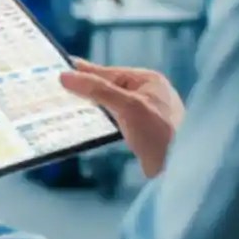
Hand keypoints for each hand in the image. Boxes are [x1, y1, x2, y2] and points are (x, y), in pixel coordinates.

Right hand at [60, 60, 183, 177]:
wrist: (182, 169)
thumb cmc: (161, 133)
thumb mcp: (128, 106)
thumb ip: (97, 89)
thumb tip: (66, 76)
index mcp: (148, 80)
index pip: (108, 72)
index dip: (83, 72)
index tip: (59, 69)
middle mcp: (147, 93)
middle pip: (108, 87)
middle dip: (84, 89)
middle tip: (55, 89)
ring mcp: (144, 113)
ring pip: (110, 104)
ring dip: (90, 106)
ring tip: (65, 105)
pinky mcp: (141, 132)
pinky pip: (114, 120)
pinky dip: (99, 120)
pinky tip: (85, 123)